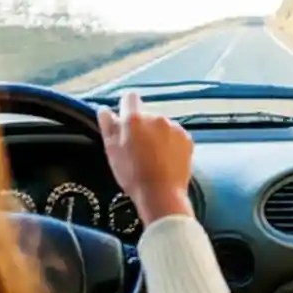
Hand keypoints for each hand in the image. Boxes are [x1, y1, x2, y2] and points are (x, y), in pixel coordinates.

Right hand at [99, 93, 193, 224]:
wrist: (162, 194)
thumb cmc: (132, 175)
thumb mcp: (112, 151)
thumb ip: (108, 126)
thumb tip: (105, 110)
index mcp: (135, 119)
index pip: (130, 98)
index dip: (126, 108)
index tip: (125, 122)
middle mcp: (156, 117)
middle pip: (147, 114)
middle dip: (142, 127)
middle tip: (138, 149)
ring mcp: (174, 127)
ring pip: (162, 126)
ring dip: (157, 135)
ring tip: (154, 158)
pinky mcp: (187, 139)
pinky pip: (175, 135)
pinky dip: (171, 143)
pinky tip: (166, 160)